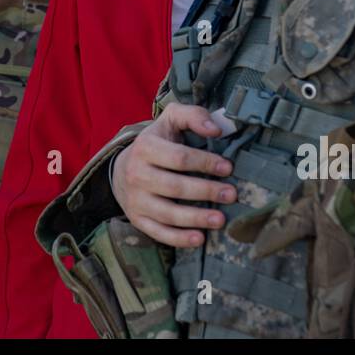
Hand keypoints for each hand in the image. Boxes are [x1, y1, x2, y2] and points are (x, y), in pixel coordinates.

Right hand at [110, 101, 234, 247]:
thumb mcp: (171, 119)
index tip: (228, 168)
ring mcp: (136, 199)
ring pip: (167, 213)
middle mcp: (136, 174)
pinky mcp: (137, 219)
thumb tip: (216, 129)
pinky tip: (200, 238)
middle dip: (205, 191)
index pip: (179, 157)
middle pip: (174, 187)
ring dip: (196, 218)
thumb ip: (193, 115)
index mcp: (145, 147)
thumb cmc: (158, 142)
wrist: (123, 168)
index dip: (206, 163)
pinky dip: (179, 238)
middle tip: (231, 194)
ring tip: (221, 219)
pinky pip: (158, 232)